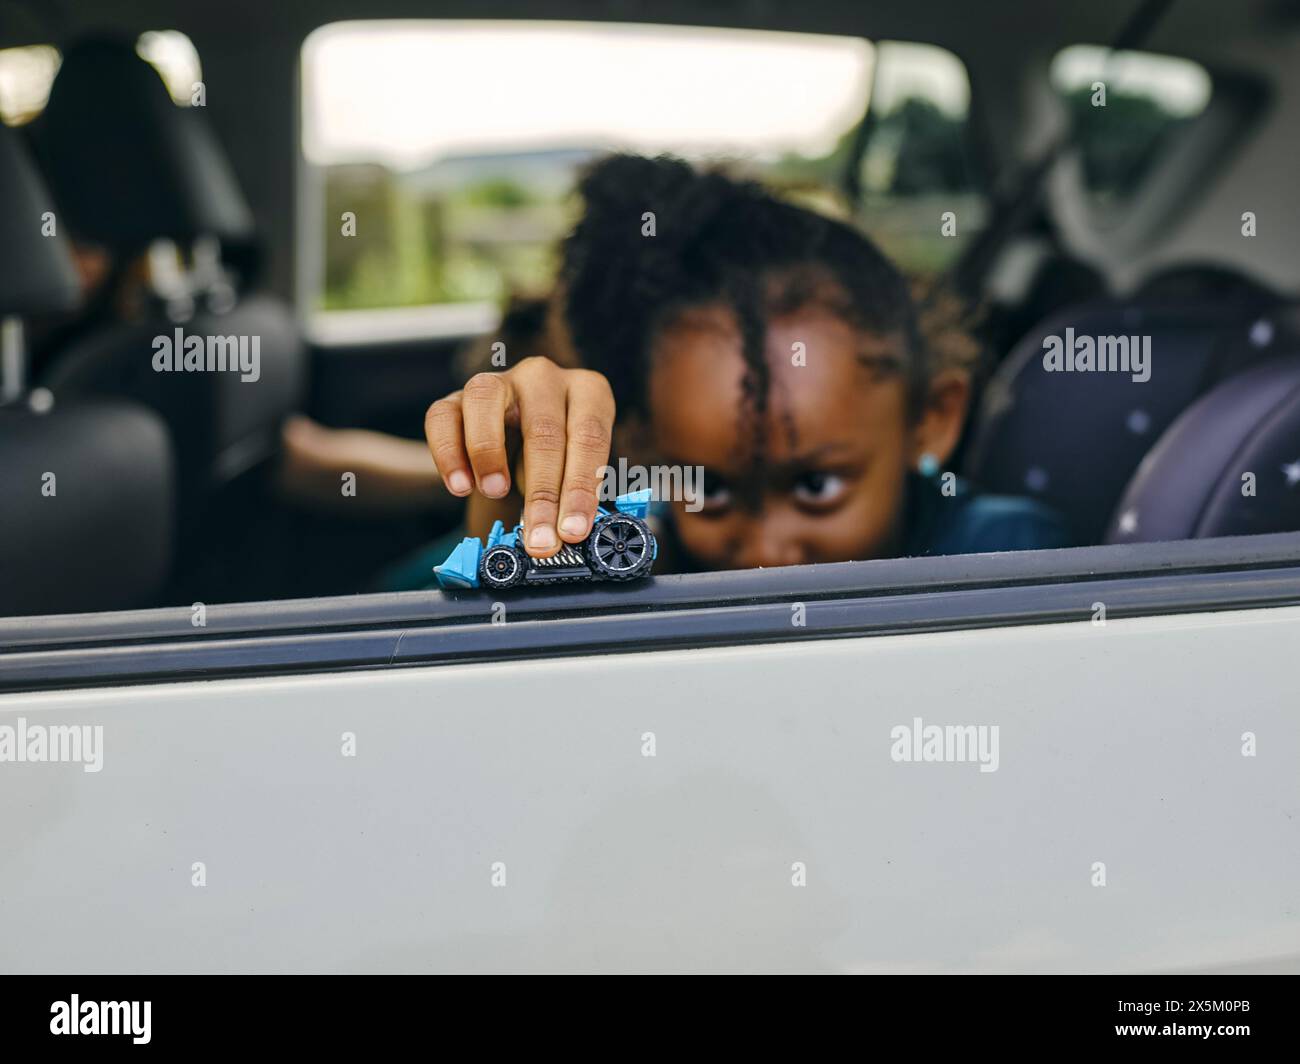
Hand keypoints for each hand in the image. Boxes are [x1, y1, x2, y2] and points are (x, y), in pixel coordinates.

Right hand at [424, 357, 614, 556]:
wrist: (518, 445)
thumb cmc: (557, 461)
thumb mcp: (575, 472)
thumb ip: (572, 496)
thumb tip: (564, 534)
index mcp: (588, 391)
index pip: (589, 437)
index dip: (582, 488)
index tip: (573, 531)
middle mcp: (543, 377)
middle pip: (543, 429)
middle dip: (542, 493)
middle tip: (539, 539)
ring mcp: (498, 382)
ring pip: (486, 402)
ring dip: (489, 453)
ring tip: (495, 492)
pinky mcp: (455, 398)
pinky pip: (442, 418)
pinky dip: (448, 453)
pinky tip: (460, 487)